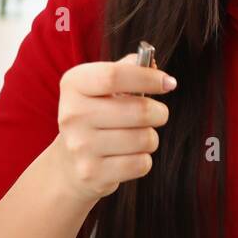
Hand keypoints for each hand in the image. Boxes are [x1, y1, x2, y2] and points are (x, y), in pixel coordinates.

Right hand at [51, 52, 176, 203]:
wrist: (68, 165)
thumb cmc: (96, 116)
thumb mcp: (102, 87)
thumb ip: (128, 68)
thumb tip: (153, 64)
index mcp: (74, 84)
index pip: (114, 75)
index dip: (148, 78)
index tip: (169, 83)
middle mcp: (72, 115)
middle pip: (140, 110)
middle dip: (160, 112)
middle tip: (158, 114)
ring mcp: (80, 146)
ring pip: (145, 139)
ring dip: (151, 138)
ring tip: (138, 136)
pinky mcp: (92, 173)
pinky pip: (141, 163)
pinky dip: (143, 159)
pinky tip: (128, 156)